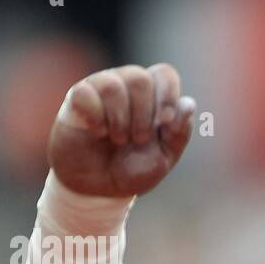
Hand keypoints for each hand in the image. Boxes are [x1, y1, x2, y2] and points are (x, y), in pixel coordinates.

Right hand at [48, 63, 193, 197]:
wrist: (100, 189)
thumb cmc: (133, 169)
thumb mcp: (164, 157)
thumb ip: (179, 133)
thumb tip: (188, 103)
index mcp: (153, 97)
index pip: (164, 74)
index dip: (168, 95)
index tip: (165, 121)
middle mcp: (126, 87)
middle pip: (139, 78)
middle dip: (143, 114)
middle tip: (138, 139)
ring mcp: (99, 90)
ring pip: (112, 85)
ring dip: (120, 119)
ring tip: (118, 140)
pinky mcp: (76, 100)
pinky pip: (85, 93)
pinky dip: (95, 117)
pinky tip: (98, 133)